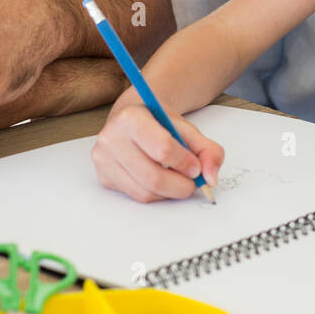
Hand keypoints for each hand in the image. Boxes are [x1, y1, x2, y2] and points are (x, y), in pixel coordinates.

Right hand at [92, 83, 223, 201]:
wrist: (133, 119)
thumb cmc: (159, 123)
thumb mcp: (186, 129)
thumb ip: (207, 150)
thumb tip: (211, 178)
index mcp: (131, 117)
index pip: (163, 149)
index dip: (185, 163)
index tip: (196, 167)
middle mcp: (111, 138)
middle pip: (153, 176)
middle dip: (180, 185)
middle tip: (192, 183)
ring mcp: (103, 159)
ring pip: (144, 192)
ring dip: (169, 192)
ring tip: (177, 180)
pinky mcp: (103, 177)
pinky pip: (136, 196)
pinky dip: (155, 194)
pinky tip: (160, 180)